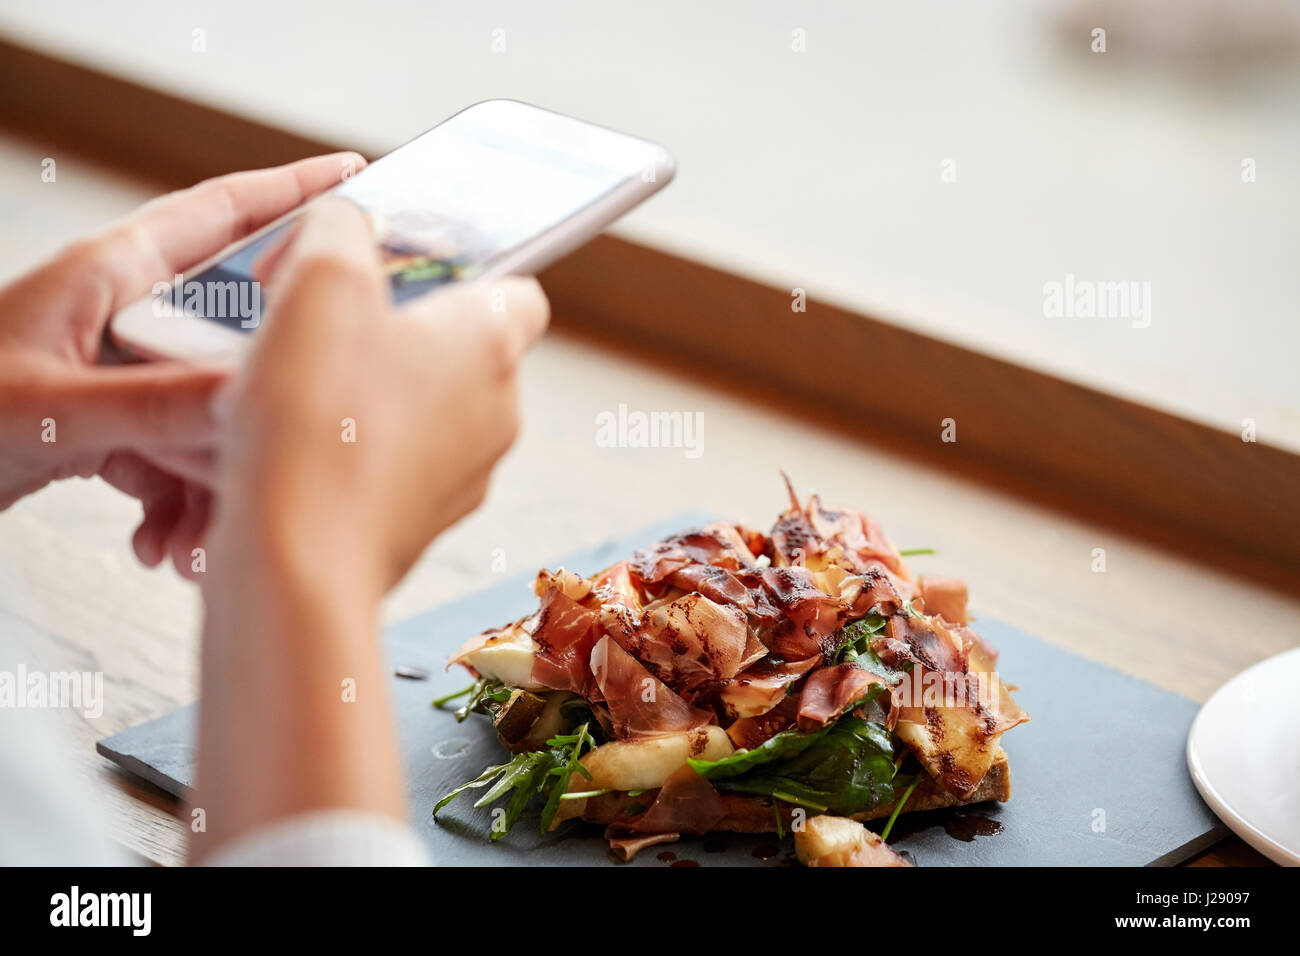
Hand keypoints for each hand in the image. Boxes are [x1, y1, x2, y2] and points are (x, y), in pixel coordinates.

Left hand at [0, 153, 364, 571]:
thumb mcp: (51, 407)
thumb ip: (156, 404)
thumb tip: (253, 397)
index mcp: (110, 277)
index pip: (220, 214)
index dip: (294, 193)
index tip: (357, 181)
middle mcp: (123, 319)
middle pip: (238, 335)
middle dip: (265, 401)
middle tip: (298, 430)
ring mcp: (120, 376)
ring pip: (214, 412)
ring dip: (219, 481)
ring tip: (204, 535)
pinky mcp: (110, 429)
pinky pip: (177, 460)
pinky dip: (180, 509)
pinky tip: (164, 545)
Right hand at [208, 198, 549, 594]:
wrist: (296, 562)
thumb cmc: (318, 418)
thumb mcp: (319, 279)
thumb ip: (340, 228)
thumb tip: (346, 223)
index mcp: (492, 345)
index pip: (516, 289)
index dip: (463, 269)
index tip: (404, 267)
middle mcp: (496, 413)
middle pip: (456, 349)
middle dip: (391, 329)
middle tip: (323, 319)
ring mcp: (462, 477)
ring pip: (419, 411)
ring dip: (365, 390)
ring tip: (293, 385)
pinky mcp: (420, 525)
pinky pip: (390, 466)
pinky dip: (351, 449)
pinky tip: (291, 445)